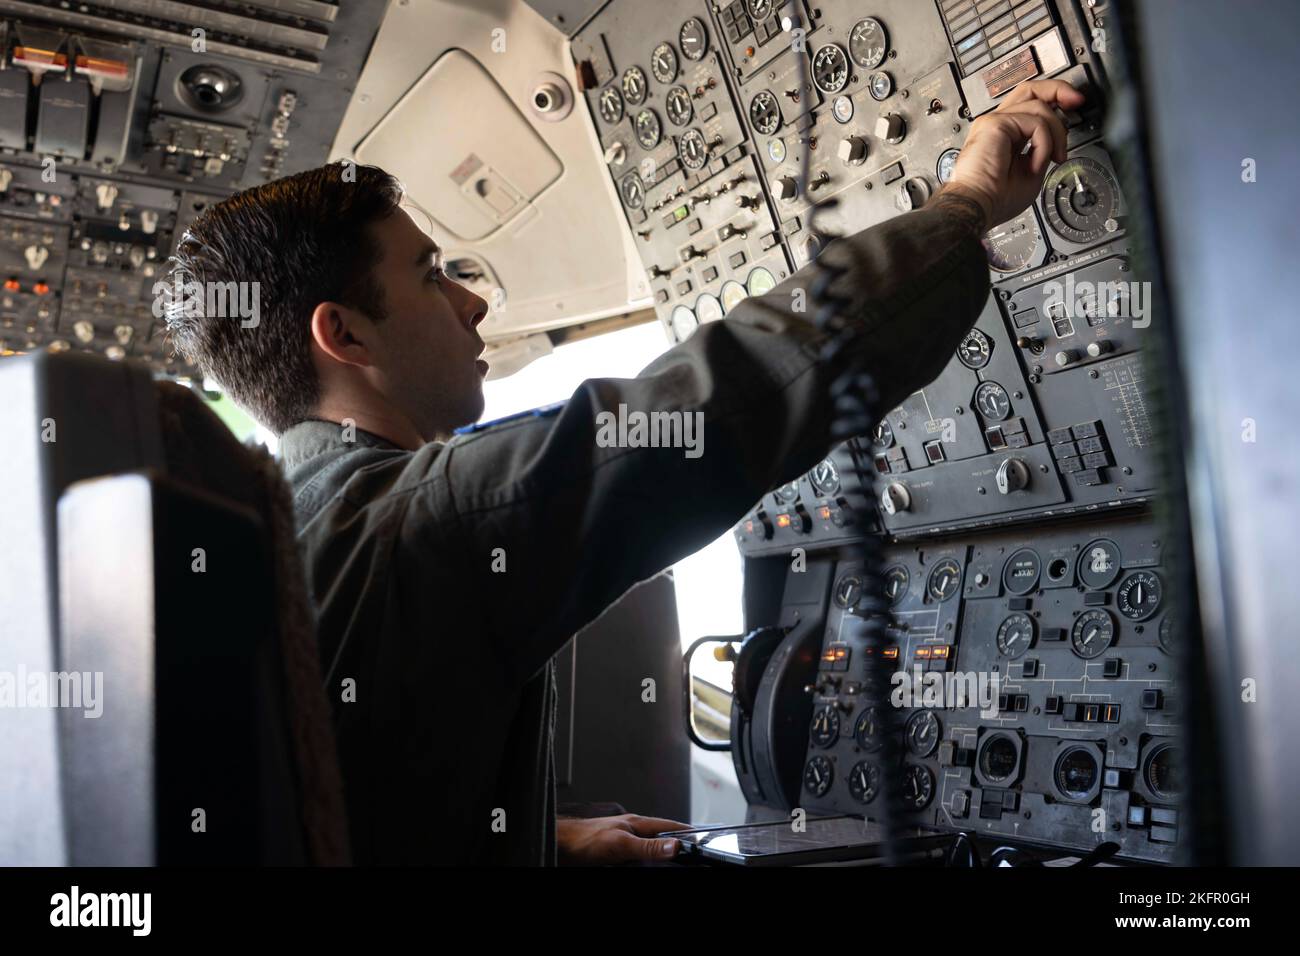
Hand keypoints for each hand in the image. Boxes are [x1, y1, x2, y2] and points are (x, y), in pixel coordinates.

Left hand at [556, 813, 690, 864]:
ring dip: (661, 854)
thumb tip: (675, 846)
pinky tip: (648, 863)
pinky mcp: (616, 854)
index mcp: (638, 824)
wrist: (561, 845)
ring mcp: (625, 842)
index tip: (704, 839)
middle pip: (662, 839)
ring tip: (674, 857)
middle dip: (677, 845)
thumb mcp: (621, 843)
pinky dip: (646, 861)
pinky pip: (638, 857)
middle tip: (691, 852)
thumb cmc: (585, 839)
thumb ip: (648, 846)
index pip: (671, 827)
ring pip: (651, 848)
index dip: (687, 832)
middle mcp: (633, 832)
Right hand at [944, 78, 1086, 228]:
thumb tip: (1058, 143)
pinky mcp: (995, 124)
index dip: (1054, 101)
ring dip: (1056, 132)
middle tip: (1077, 101)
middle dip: (1058, 90)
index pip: (1030, 106)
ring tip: (1056, 157)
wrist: (978, 206)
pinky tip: (1037, 162)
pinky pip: (1034, 123)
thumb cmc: (996, 198)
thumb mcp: (1032, 172)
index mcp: (1004, 135)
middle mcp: (997, 124)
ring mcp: (995, 121)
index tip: (1073, 107)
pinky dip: (1044, 143)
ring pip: (1038, 105)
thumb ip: (1043, 152)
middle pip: (1030, 89)